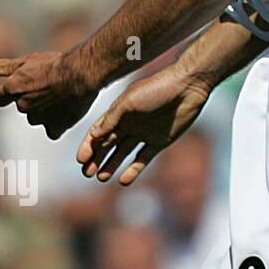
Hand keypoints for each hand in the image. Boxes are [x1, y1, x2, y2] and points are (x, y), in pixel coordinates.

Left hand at [0, 50, 96, 138]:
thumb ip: (4, 65)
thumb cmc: (56, 64)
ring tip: (62, 97)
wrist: (82, 73)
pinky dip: (58, 125)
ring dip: (45, 112)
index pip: (0, 98)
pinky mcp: (55, 127)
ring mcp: (39, 118)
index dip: (10, 94)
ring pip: (37, 118)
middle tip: (51, 87)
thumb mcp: (28, 60)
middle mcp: (23, 105)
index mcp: (13, 89)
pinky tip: (67, 112)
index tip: (24, 88)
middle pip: (23, 107)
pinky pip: (52, 131)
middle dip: (33, 100)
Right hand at [77, 61, 211, 185]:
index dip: (88, 146)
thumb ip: (112, 118)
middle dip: (96, 159)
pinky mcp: (160, 141)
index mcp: (119, 113)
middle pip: (108, 145)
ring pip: (123, 153)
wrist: (187, 87)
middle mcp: (129, 124)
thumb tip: (95, 135)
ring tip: (101, 178)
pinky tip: (123, 181)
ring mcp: (144, 133)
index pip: (98, 132)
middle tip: (87, 173)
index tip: (81, 160)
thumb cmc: (157, 89)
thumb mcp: (130, 101)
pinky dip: (133, 170)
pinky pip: (143, 159)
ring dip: (111, 165)